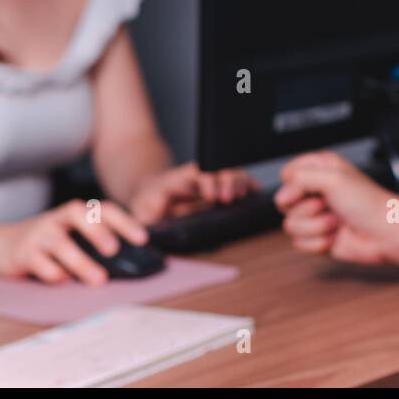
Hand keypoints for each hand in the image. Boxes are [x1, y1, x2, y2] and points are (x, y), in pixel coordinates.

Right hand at [0, 199, 148, 286]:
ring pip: (60, 243)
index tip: (142, 239)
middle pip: (78, 215)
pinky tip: (64, 281)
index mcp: (75, 214)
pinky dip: (52, 272)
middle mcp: (57, 220)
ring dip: (81, 262)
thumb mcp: (72, 236)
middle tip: (114, 250)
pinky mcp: (22, 254)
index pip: (103, 209)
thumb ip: (96, 242)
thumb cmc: (48, 242)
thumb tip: (134, 261)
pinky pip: (38, 262)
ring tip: (100, 280)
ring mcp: (38, 235)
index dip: (124, 221)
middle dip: (98, 231)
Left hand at [127, 161, 255, 225]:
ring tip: (242, 197)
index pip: (199, 172)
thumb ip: (147, 217)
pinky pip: (237, 182)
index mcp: (181, 179)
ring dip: (240, 182)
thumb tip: (151, 229)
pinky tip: (255, 192)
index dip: (209, 181)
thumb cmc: (148, 205)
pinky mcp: (218, 188)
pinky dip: (248, 185)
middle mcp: (199, 176)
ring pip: (231, 173)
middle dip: (229, 181)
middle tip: (229, 199)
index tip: (212, 196)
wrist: (150, 195)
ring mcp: (210, 181)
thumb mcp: (143, 210)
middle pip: (220, 168)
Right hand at [275, 151, 398, 265]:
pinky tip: (336, 237)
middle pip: (284, 203)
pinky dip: (319, 243)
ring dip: (316, 227)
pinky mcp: (319, 238)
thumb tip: (282, 194)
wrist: (388, 234)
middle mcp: (316, 191)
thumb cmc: (369, 203)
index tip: (310, 190)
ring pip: (291, 226)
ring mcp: (316, 216)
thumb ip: (301, 178)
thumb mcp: (333, 179)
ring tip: (337, 222)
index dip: (293, 185)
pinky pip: (300, 244)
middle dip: (307, 209)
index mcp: (320, 169)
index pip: (287, 174)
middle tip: (328, 206)